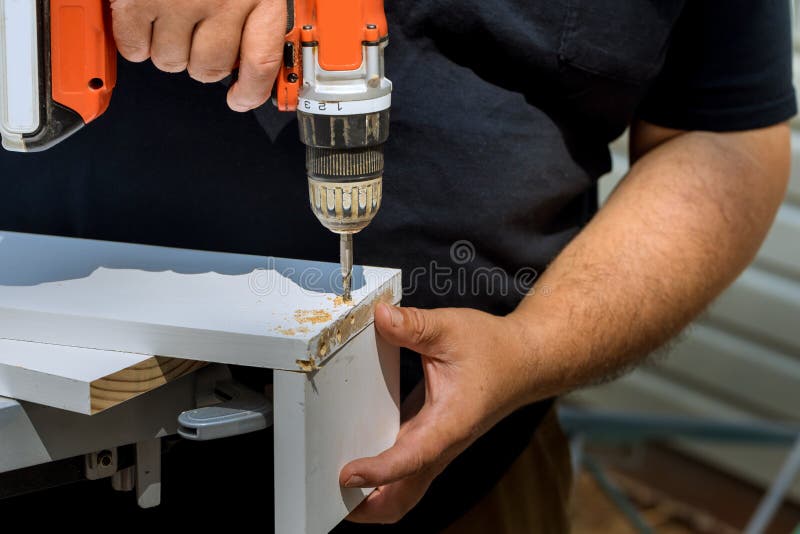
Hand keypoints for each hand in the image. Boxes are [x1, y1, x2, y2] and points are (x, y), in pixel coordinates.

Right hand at [110, 0, 285, 110]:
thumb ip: (253, 8)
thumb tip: (247, 59)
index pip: (261, 62)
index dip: (251, 91)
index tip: (240, 98)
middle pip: (210, 67)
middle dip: (202, 63)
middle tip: (196, 43)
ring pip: (172, 62)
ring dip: (168, 51)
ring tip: (168, 23)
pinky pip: (135, 47)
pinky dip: (136, 43)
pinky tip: (142, 22)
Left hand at [339, 303, 537, 523]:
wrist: (525, 361)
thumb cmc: (493, 349)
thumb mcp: (452, 329)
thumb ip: (414, 325)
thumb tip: (381, 317)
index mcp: (449, 423)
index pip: (411, 458)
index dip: (379, 472)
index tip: (348, 475)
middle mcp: (442, 443)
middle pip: (405, 497)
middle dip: (370, 508)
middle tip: (332, 503)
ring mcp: (437, 445)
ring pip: (406, 490)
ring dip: (374, 498)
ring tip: (335, 493)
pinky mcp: (433, 439)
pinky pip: (406, 470)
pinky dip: (383, 477)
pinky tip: (359, 462)